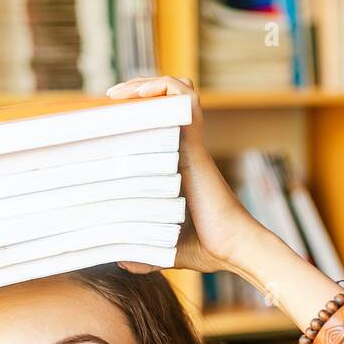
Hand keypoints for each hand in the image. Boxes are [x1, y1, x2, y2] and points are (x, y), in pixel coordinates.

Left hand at [103, 75, 260, 275]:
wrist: (232, 249)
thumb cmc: (206, 249)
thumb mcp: (165, 248)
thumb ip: (145, 252)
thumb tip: (122, 261)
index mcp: (177, 164)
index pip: (161, 121)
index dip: (138, 110)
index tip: (110, 117)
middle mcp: (185, 147)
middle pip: (168, 98)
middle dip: (138, 89)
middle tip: (111, 98)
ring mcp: (192, 143)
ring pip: (177, 89)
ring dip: (147, 83)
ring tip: (120, 93)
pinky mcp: (196, 143)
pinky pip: (185, 97)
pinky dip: (163, 86)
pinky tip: (140, 94)